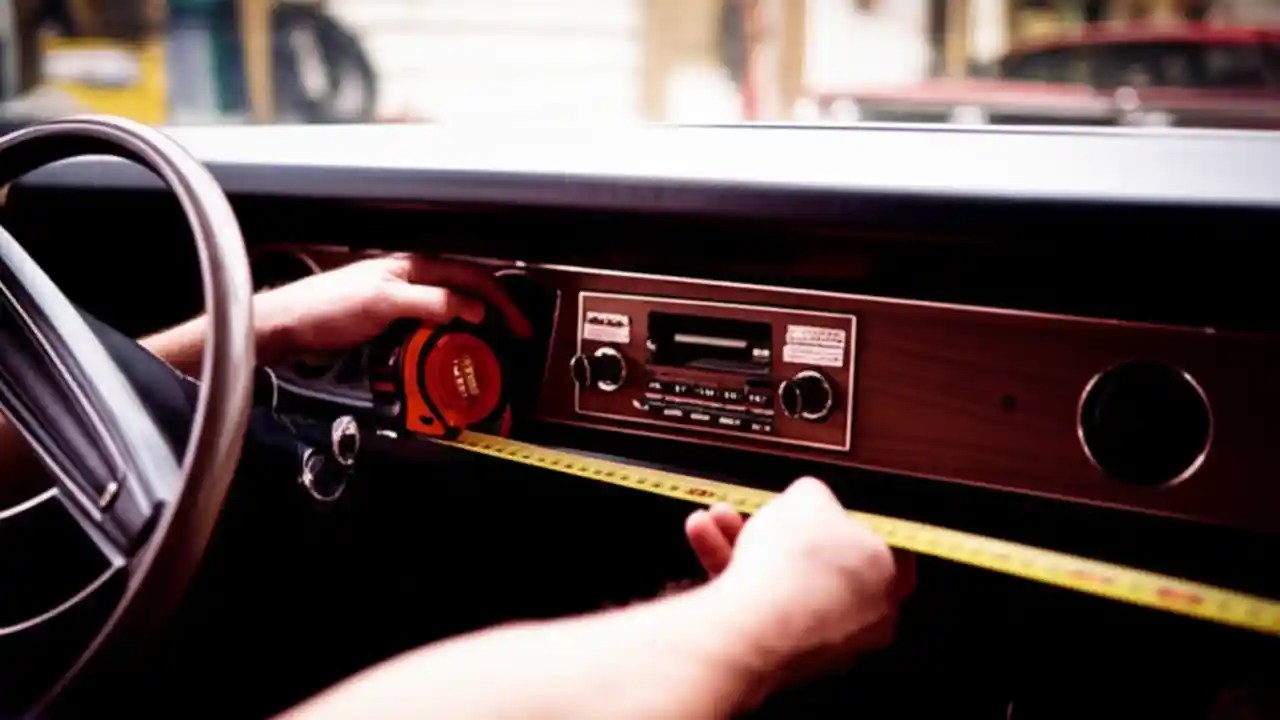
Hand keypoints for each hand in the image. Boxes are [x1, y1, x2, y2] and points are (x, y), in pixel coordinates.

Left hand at [254, 254, 532, 363]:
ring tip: (488, 348)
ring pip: (451, 309)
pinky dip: (449, 339)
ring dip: (473, 328)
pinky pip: (432, 326)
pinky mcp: (391, 319)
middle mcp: (412, 278)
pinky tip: (449, 353)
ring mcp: (402, 298)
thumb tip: (474, 309)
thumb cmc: (325, 306)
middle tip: (514, 337)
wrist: (288, 326)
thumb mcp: (385, 302)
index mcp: (415, 265)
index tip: (519, 325)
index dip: (502, 300)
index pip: (473, 276)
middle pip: (467, 291)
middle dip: (495, 312)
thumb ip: (432, 302)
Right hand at [686, 478, 913, 689]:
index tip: (819, 507)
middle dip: (780, 530)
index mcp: (890, 578)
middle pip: (820, 563)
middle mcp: (862, 618)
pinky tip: (704, 539)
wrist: (755, 624)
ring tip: (716, 517)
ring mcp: (820, 643)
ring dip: (743, 544)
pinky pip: (756, 605)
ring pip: (780, 582)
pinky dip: (730, 571)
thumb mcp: (808, 497)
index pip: (879, 544)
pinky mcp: (777, 656)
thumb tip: (808, 498)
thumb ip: (814, 495)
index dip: (845, 519)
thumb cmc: (797, 564)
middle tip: (759, 510)